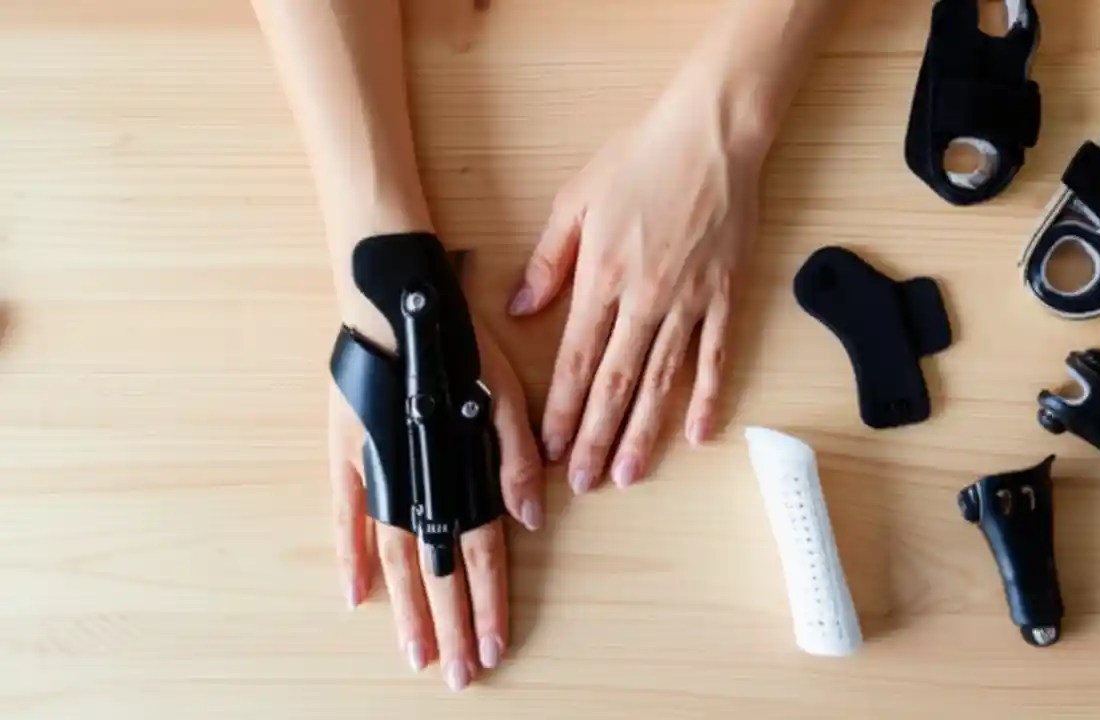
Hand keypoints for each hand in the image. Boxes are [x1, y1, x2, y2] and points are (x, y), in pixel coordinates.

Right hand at [330, 319, 542, 689]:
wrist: (394, 300)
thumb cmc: (459, 342)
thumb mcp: (506, 395)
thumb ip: (518, 459)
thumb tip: (530, 518)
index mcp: (464, 468)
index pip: (482, 552)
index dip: (489, 603)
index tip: (492, 648)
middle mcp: (418, 480)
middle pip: (436, 569)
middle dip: (450, 626)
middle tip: (455, 676)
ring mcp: (377, 471)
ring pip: (391, 557)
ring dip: (405, 609)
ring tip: (413, 654)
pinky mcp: (345, 454)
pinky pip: (345, 517)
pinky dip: (349, 556)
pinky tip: (353, 596)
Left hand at [507, 80, 767, 492]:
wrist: (711, 134)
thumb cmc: (641, 158)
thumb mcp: (576, 199)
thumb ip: (547, 260)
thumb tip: (520, 307)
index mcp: (601, 277)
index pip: (576, 360)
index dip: (563, 411)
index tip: (550, 449)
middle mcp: (644, 299)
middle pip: (615, 384)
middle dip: (596, 439)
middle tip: (584, 483)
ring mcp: (689, 302)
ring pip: (661, 381)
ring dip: (643, 433)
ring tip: (629, 476)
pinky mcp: (725, 297)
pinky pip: (716, 357)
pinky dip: (708, 398)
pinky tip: (701, 435)